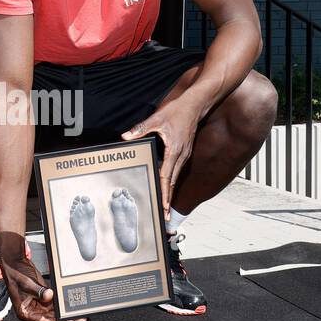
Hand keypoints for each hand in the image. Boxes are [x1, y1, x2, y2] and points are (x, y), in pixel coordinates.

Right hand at [0, 232, 86, 320]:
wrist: (14, 263)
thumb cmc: (15, 274)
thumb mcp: (26, 283)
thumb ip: (38, 291)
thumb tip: (49, 296)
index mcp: (25, 312)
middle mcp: (32, 310)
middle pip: (51, 318)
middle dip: (64, 319)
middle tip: (79, 319)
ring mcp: (37, 303)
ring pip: (54, 312)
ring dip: (65, 312)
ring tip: (78, 313)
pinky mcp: (42, 297)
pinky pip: (54, 303)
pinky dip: (62, 304)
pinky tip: (71, 304)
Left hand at [121, 99, 198, 220]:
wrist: (195, 105)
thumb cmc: (177, 111)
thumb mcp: (157, 118)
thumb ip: (140, 129)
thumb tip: (126, 137)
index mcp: (174, 150)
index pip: (167, 176)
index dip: (164, 192)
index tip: (163, 206)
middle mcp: (181, 156)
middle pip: (173, 182)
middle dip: (168, 200)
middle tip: (163, 216)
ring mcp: (184, 155)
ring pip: (175, 178)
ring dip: (170, 192)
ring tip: (165, 207)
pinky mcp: (184, 152)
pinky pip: (177, 171)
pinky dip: (172, 182)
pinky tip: (167, 187)